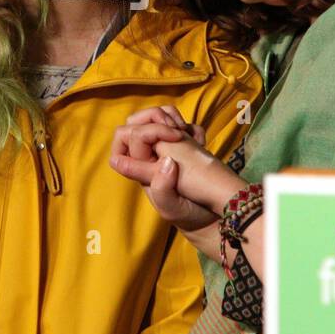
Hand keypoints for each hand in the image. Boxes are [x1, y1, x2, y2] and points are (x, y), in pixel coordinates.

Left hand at [109, 106, 240, 229]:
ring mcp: (163, 149)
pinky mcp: (181, 147)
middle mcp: (147, 156)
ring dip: (171, 117)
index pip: (123, 139)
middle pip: (135, 122)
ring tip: (187, 132)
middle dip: (155, 116)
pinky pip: (177, 124)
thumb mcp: (171, 208)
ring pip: (155, 118)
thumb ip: (162, 188)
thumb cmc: (187, 215)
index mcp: (138, 168)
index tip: (172, 137)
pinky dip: (189, 125)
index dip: (142, 131)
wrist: (211, 217)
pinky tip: (201, 140)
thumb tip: (167, 160)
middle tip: (178, 129)